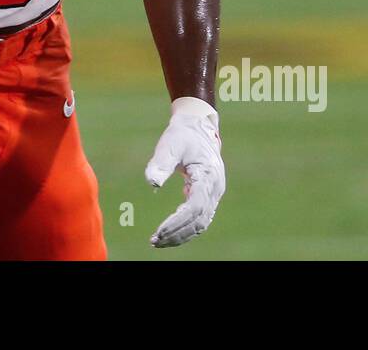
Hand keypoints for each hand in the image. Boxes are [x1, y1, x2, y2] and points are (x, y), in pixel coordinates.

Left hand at [145, 96, 224, 246]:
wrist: (198, 126)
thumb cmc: (183, 134)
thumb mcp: (170, 143)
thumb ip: (161, 162)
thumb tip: (152, 183)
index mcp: (208, 176)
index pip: (194, 207)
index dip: (177, 222)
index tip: (159, 231)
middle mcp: (215, 188)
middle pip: (199, 221)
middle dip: (177, 233)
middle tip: (154, 241)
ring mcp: (214, 194)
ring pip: (201, 223)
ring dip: (181, 235)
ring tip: (158, 241)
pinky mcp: (209, 196)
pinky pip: (200, 219)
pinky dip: (185, 228)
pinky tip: (168, 233)